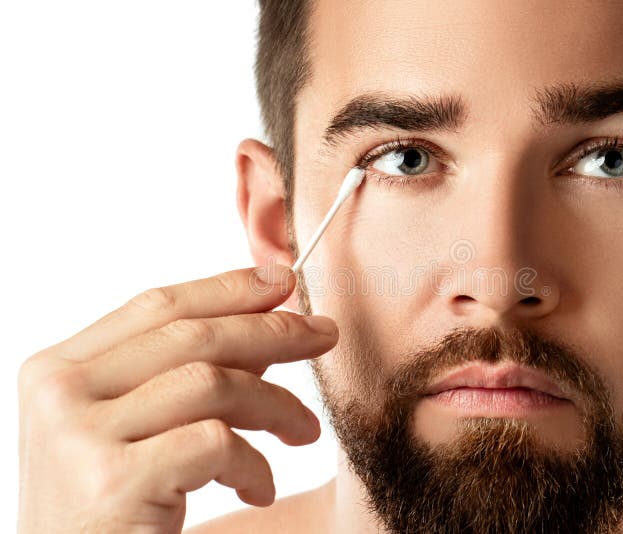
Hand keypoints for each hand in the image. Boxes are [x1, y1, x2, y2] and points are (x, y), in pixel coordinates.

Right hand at [17, 264, 336, 533]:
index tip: (282, 283)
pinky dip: (254, 465)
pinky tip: (258, 488)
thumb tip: (263, 326)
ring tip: (304, 432)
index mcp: (58, 370)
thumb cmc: (112, 511)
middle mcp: (60, 393)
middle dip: (271, 331)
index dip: (227, 289)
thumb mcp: (137, 428)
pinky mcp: (114, 480)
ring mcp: (81, 435)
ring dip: (276, 406)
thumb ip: (182, 374)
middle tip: (324, 335)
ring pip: (212, 382)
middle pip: (191, 335)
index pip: (156, 307)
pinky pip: (215, 442)